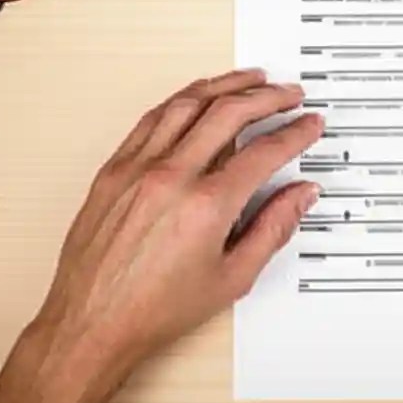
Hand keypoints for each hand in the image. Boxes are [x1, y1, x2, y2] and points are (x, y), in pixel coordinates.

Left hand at [0, 69, 322, 402]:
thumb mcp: (232, 278)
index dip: (295, 132)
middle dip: (267, 97)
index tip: (309, 124)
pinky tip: (197, 96)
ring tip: (249, 79)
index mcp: (206, 205)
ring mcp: (137, 168)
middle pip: (229, 113)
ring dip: (225, 85)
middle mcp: (170, 177)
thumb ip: (273, 228)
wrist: (93, 323)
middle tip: (289, 93)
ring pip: (188, 104)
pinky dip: (181, 100)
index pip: (264, 151)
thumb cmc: (155, 309)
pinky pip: (152, 119)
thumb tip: (300, 195)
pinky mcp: (113, 170)